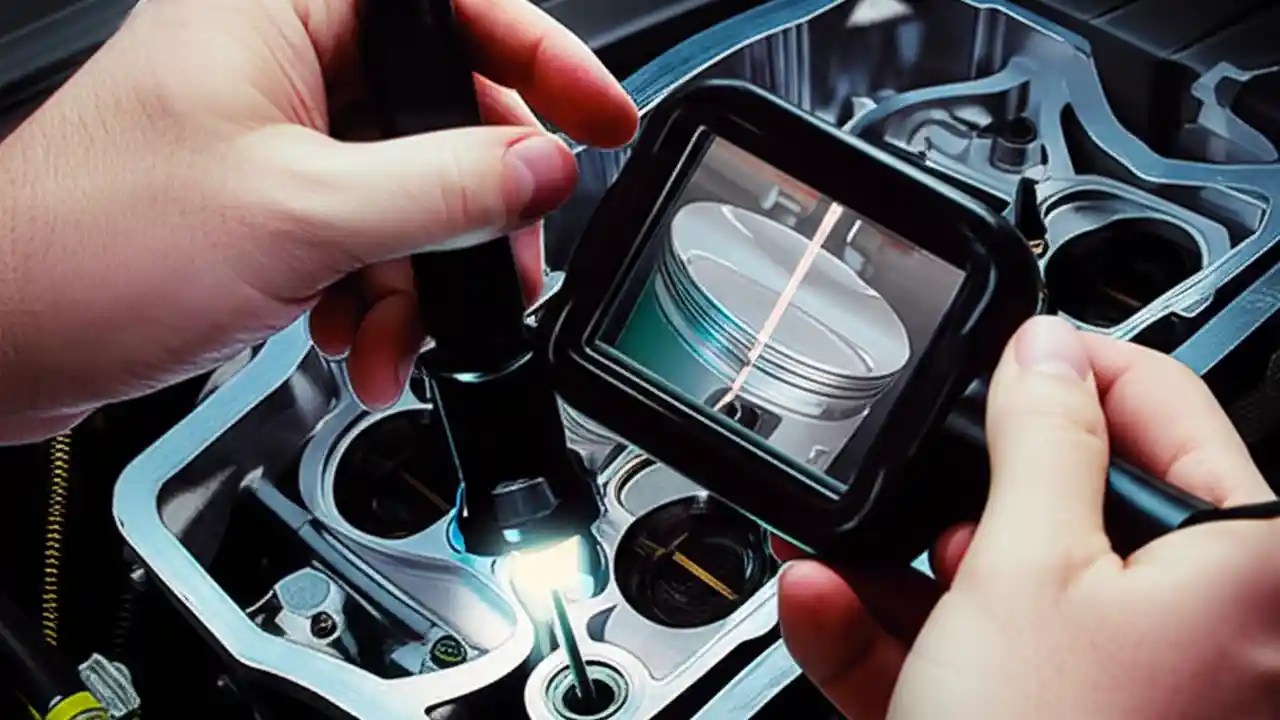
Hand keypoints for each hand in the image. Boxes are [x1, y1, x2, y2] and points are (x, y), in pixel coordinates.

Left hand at [0, 0, 636, 441]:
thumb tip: (545, 166)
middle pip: (442, 107)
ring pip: (411, 185)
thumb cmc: (91, 248)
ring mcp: (277, 129)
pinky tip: (358, 337)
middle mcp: (280, 54)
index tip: (601, 117)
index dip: (541, 56)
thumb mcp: (300, 215)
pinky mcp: (271, 195)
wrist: (3, 339)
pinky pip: (369, 229)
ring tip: (396, 335)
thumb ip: (443, 188)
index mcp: (278, 6)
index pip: (453, 3)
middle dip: (473, 212)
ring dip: (421, 276)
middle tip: (505, 265)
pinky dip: (379, 292)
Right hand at [777, 316, 1279, 718]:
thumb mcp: (1022, 567)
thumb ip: (1041, 434)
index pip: (1165, 408)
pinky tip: (828, 611)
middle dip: (958, 497)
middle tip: (905, 492)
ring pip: (1007, 592)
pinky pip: (977, 661)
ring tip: (832, 553)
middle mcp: (1203, 632)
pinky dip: (896, 638)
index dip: (1066, 366)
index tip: (993, 356)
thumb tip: (1049, 344)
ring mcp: (1123, 688)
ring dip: (902, 571)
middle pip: (1069, 508)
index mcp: (1250, 572)